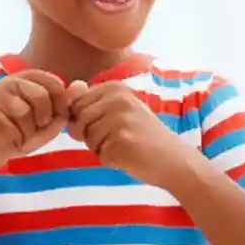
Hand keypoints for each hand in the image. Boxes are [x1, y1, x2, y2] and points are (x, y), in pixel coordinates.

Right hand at [0, 70, 71, 174]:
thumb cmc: (14, 137)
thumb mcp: (44, 124)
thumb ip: (62, 109)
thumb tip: (82, 87)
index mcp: (25, 81)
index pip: (55, 82)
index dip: (61, 103)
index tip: (53, 120)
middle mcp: (11, 81)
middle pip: (47, 93)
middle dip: (46, 117)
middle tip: (33, 129)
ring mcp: (1, 93)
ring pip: (36, 107)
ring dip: (33, 129)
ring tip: (19, 134)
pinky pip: (22, 120)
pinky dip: (22, 134)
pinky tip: (10, 138)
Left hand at [67, 82, 198, 188]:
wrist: (173, 158)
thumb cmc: (142, 135)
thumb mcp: (117, 110)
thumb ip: (91, 100)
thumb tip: (71, 86)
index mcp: (114, 87)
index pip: (76, 105)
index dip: (86, 121)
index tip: (111, 124)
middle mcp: (116, 98)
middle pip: (77, 120)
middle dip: (89, 135)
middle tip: (117, 137)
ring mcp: (119, 118)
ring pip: (87, 138)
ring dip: (100, 148)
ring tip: (124, 145)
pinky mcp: (121, 140)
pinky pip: (99, 153)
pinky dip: (110, 159)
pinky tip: (128, 155)